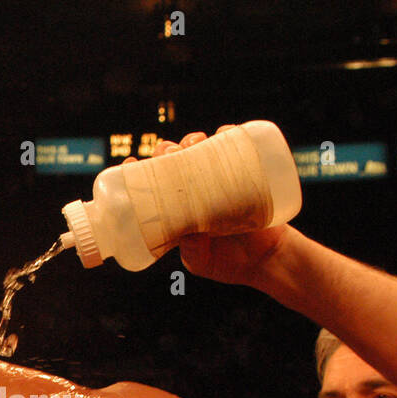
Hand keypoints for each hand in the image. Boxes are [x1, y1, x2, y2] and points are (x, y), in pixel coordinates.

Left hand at [125, 129, 289, 286]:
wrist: (266, 261)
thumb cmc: (228, 263)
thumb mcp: (201, 262)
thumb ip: (193, 252)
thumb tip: (189, 234)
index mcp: (179, 208)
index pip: (154, 185)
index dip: (140, 171)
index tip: (130, 162)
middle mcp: (197, 191)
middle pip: (175, 162)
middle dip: (166, 151)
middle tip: (166, 152)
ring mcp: (220, 181)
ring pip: (201, 151)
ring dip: (192, 140)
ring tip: (191, 143)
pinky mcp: (246, 175)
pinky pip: (236, 149)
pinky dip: (228, 135)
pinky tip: (221, 133)